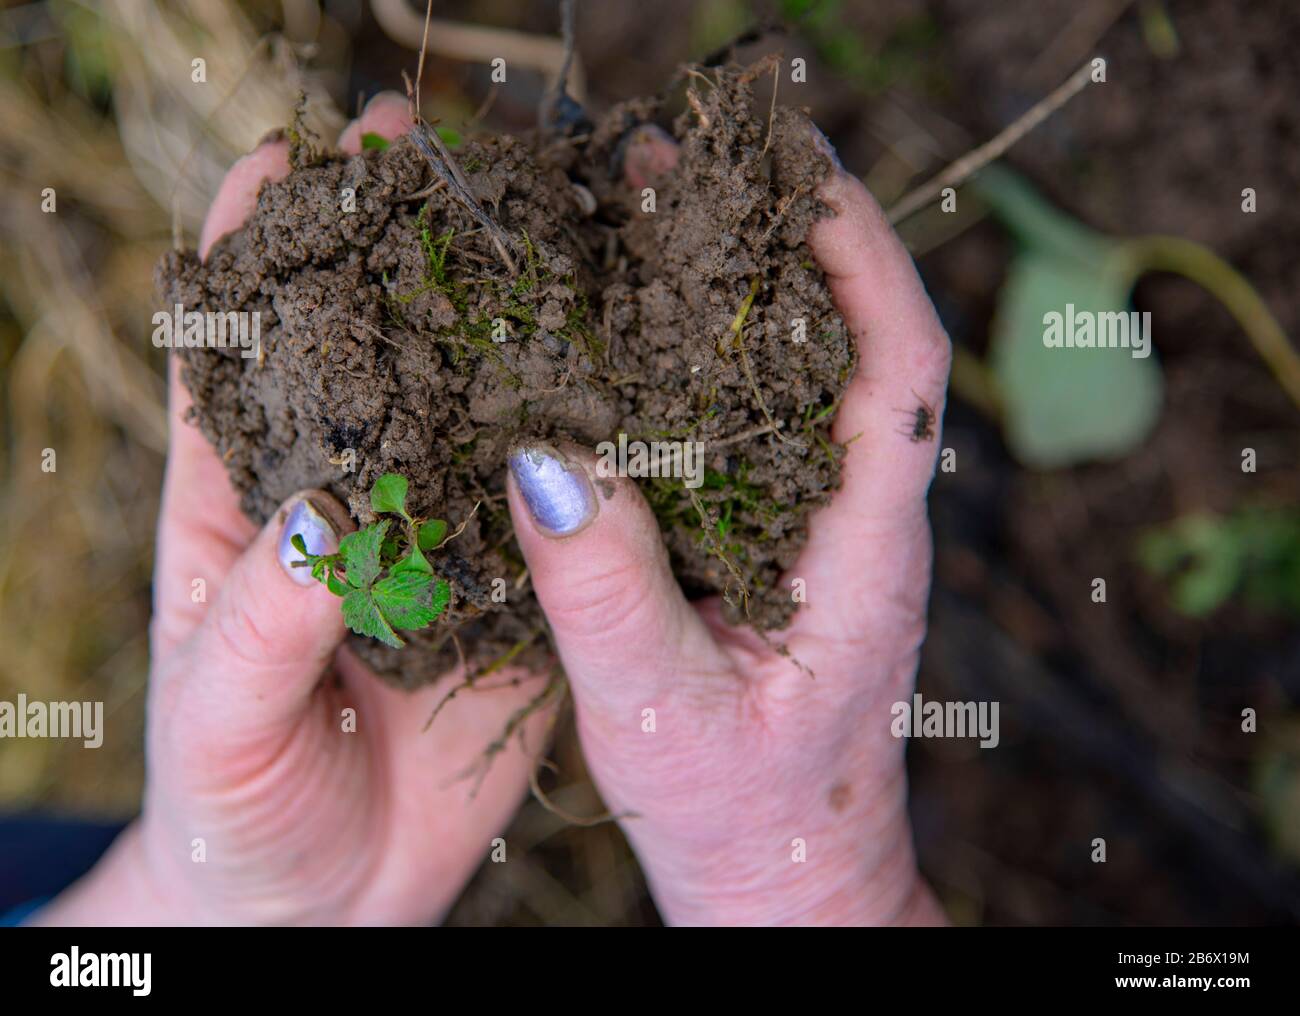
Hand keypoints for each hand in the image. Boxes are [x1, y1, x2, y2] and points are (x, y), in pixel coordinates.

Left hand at [37, 96, 550, 925]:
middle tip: (434, 151)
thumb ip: (265, 621)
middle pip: (369, 355)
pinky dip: (572, 456)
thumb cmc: (233, 812)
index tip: (293, 157)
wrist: (322, 907)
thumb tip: (331, 523)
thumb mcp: (219, 719)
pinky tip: (615, 384)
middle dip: (395, 250)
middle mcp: (346, 510)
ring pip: (469, 420)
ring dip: (499, 330)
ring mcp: (433, 550)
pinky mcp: (508, 606)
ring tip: (544, 235)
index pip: (236, 358)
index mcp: (244, 516)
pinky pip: (541, 522)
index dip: (256, 250)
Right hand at [503, 127, 950, 924]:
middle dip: (774, 237)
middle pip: (845, 339)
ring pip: (789, 374)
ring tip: (634, 220)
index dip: (858, 252)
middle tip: (666, 170)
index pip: (895, 364)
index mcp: (865, 553)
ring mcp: (811, 528)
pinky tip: (615, 337)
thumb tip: (541, 457)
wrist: (784, 879)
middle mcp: (853, 521)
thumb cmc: (747, 819)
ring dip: (726, 289)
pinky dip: (687, 361)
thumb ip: (606, 595)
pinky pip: (738, 424)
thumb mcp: (660, 716)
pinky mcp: (767, 542)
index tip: (786, 172)